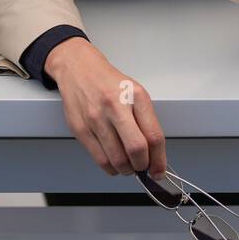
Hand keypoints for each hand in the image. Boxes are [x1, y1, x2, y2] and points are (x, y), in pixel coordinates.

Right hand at [45, 40, 167, 177]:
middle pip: (136, 149)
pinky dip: (111, 168)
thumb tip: (154, 153)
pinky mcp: (80, 129)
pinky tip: (114, 163)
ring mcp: (96, 118)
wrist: (79, 69)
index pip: (153, 135)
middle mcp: (115, 106)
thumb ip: (146, 121)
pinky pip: (100, 159)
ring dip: (126, 169)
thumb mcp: (135, 93)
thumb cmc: (109, 83)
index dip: (159, 159)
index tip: (159, 170)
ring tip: (128, 165)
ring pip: (117, 159)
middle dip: (142, 166)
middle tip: (143, 167)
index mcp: (135, 96)